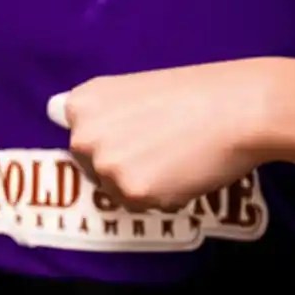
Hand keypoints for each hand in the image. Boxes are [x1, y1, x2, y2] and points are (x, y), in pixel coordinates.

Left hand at [49, 59, 272, 211]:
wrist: (244, 106)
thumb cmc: (197, 93)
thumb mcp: (132, 88)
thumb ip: (94, 109)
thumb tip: (50, 110)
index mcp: (81, 104)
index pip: (80, 138)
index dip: (114, 135)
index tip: (139, 126)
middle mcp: (83, 135)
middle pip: (94, 169)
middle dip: (124, 163)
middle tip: (164, 140)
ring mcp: (106, 165)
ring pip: (116, 190)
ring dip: (144, 182)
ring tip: (178, 153)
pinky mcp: (132, 192)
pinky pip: (141, 207)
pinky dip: (163, 197)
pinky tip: (185, 170)